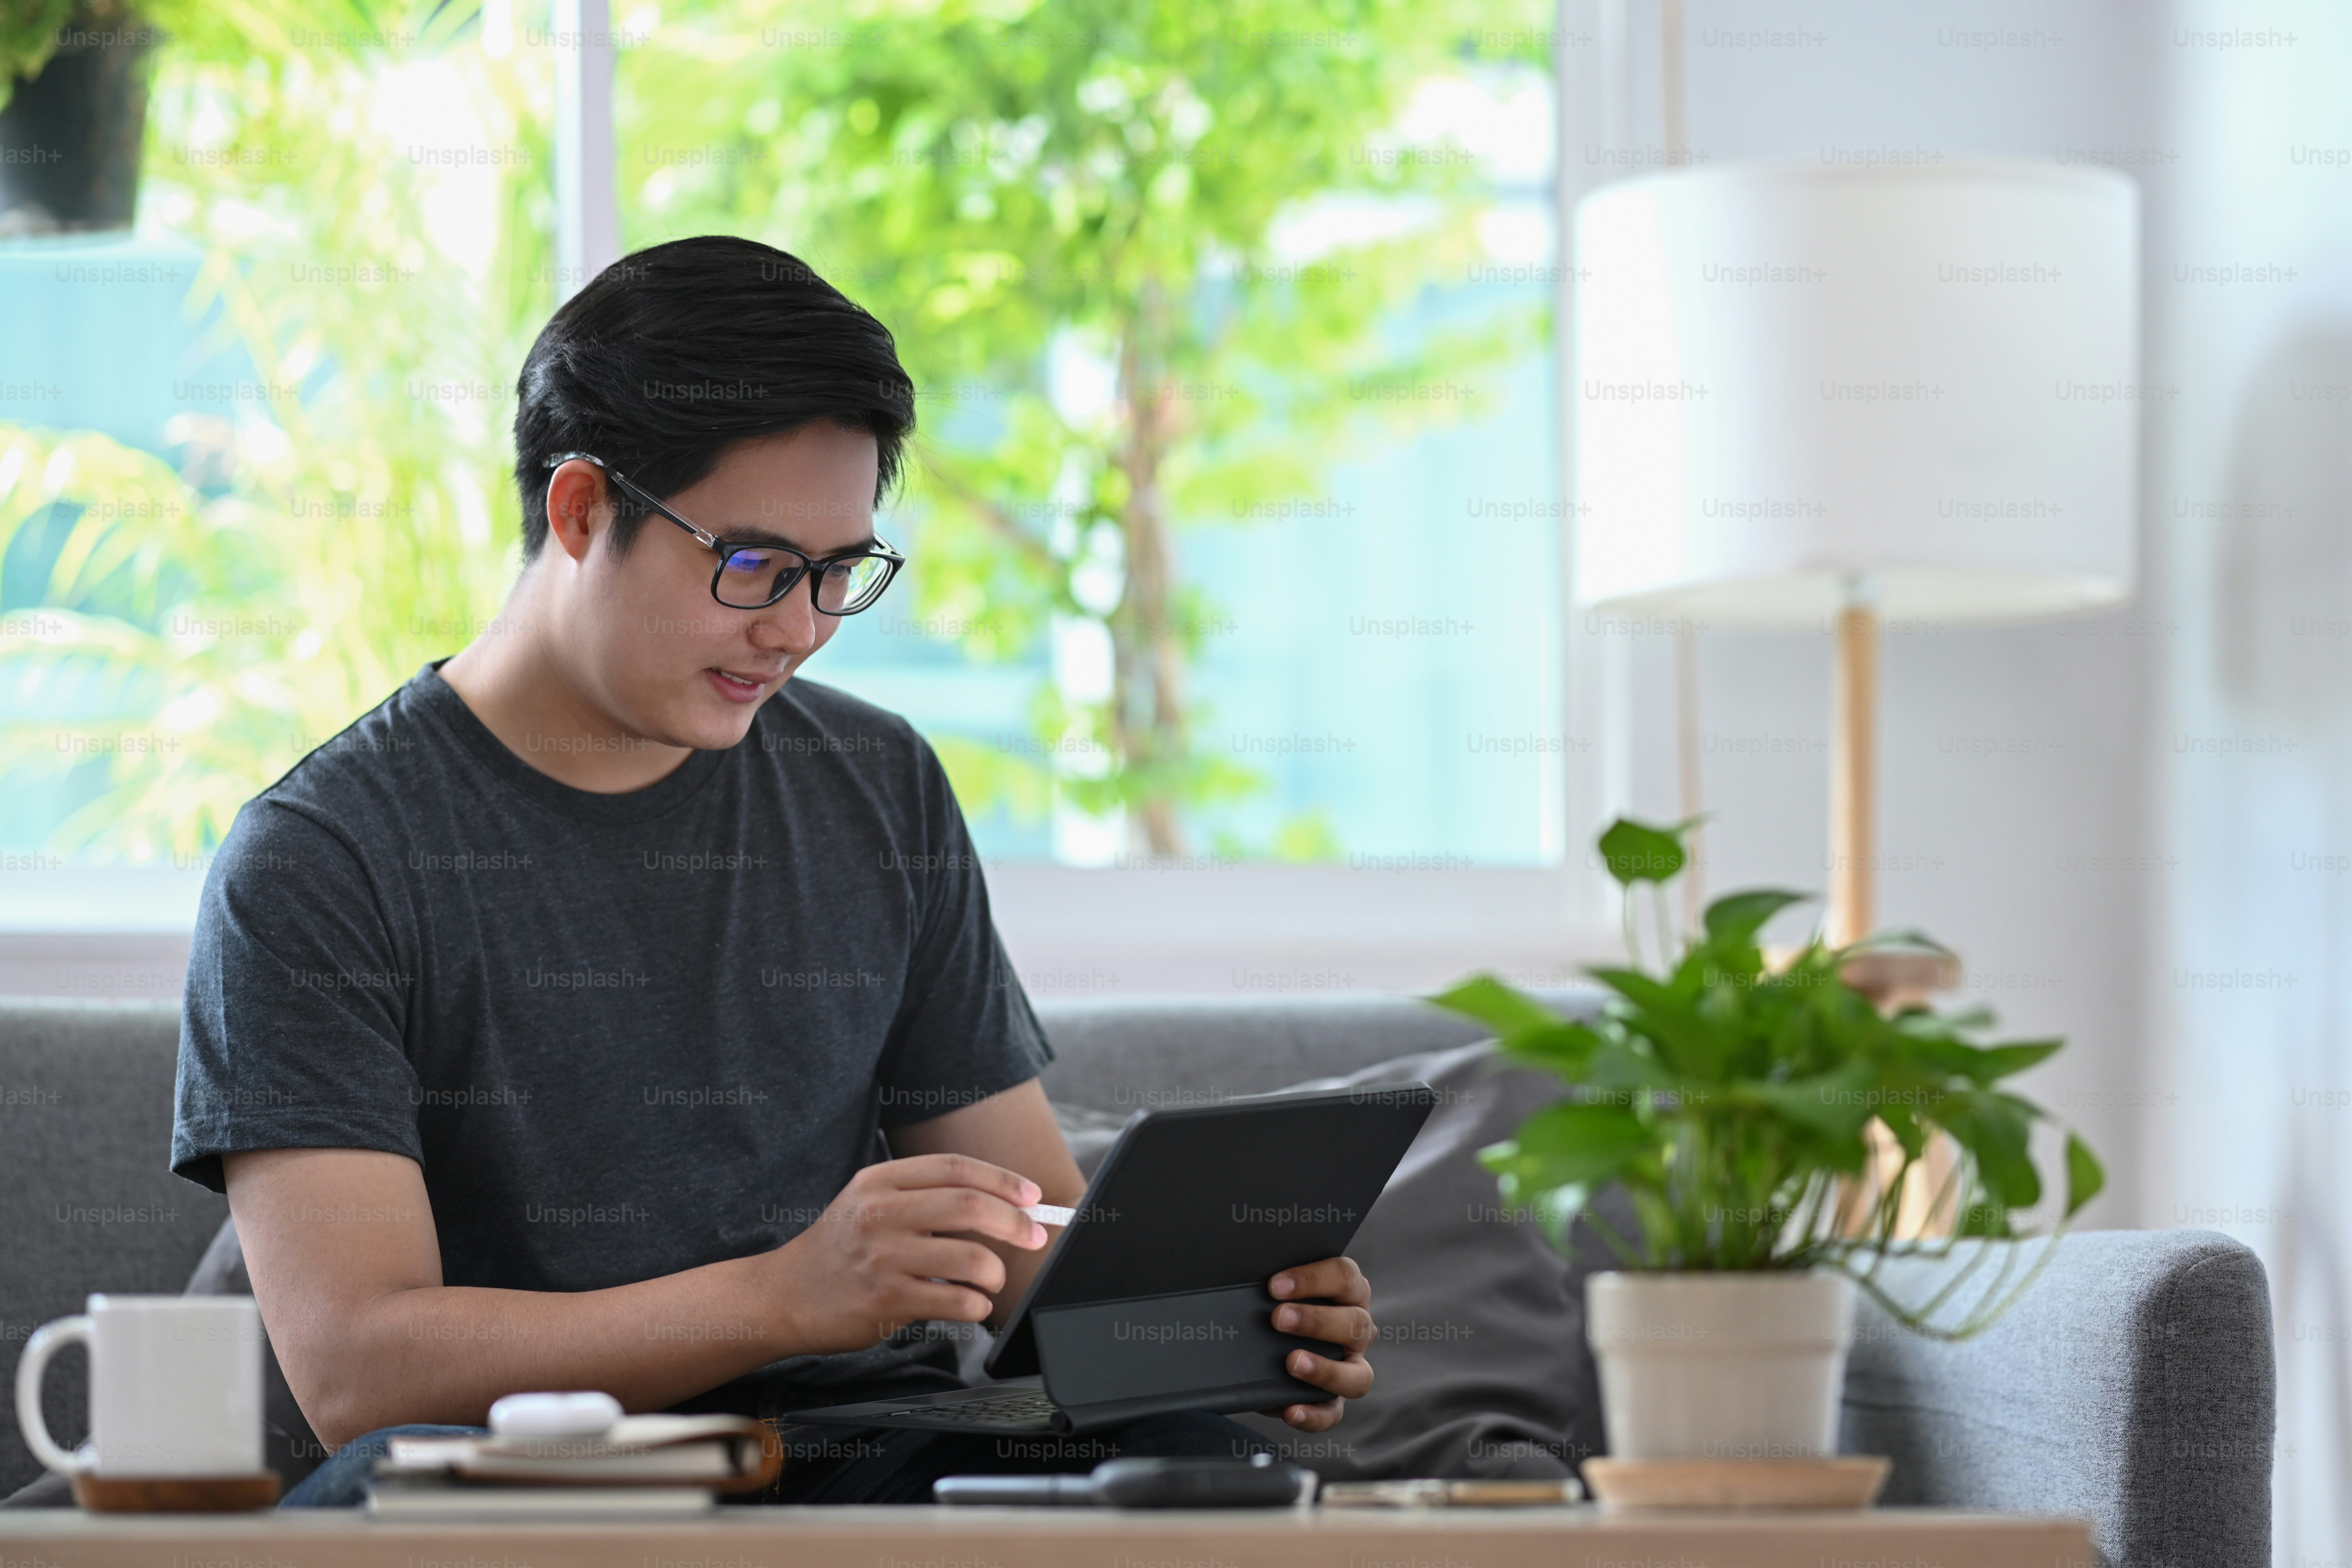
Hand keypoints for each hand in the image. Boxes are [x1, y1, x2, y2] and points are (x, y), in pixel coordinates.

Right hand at [767, 1154, 1047, 1354]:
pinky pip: (954, 1299)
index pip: (956, 1168)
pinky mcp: (885, 1299)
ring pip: (969, 1256)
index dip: (1003, 1180)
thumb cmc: (838, 1250)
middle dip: (1015, 1222)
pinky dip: (976, 1304)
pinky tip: (972, 1304)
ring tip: (993, 1279)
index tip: (1032, 1195)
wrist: (783, 1295)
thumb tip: (996, 1200)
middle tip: (1034, 1235)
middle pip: (970, 1205)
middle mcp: (881, 1212)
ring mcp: (882, 1256)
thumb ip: (920, 1195)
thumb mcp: (868, 1203)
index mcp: (880, 1180)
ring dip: (996, 1271)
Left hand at [1261, 1256, 1373, 1431]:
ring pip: (1358, 1374)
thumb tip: (1249, 1276)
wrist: (1260, 1346)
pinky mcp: (1335, 1401)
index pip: (1344, 1276)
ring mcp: (1351, 1367)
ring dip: (1325, 1369)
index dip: (1312, 1279)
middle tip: (1278, 1318)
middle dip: (1315, 1320)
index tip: (1274, 1285)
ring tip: (1292, 1363)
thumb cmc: (1273, 1304)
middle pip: (1355, 1322)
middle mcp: (1357, 1327)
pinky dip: (1314, 1415)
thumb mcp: (1276, 1290)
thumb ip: (1275, 1282)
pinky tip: (1291, 1411)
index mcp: (1348, 1290)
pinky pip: (1334, 1413)